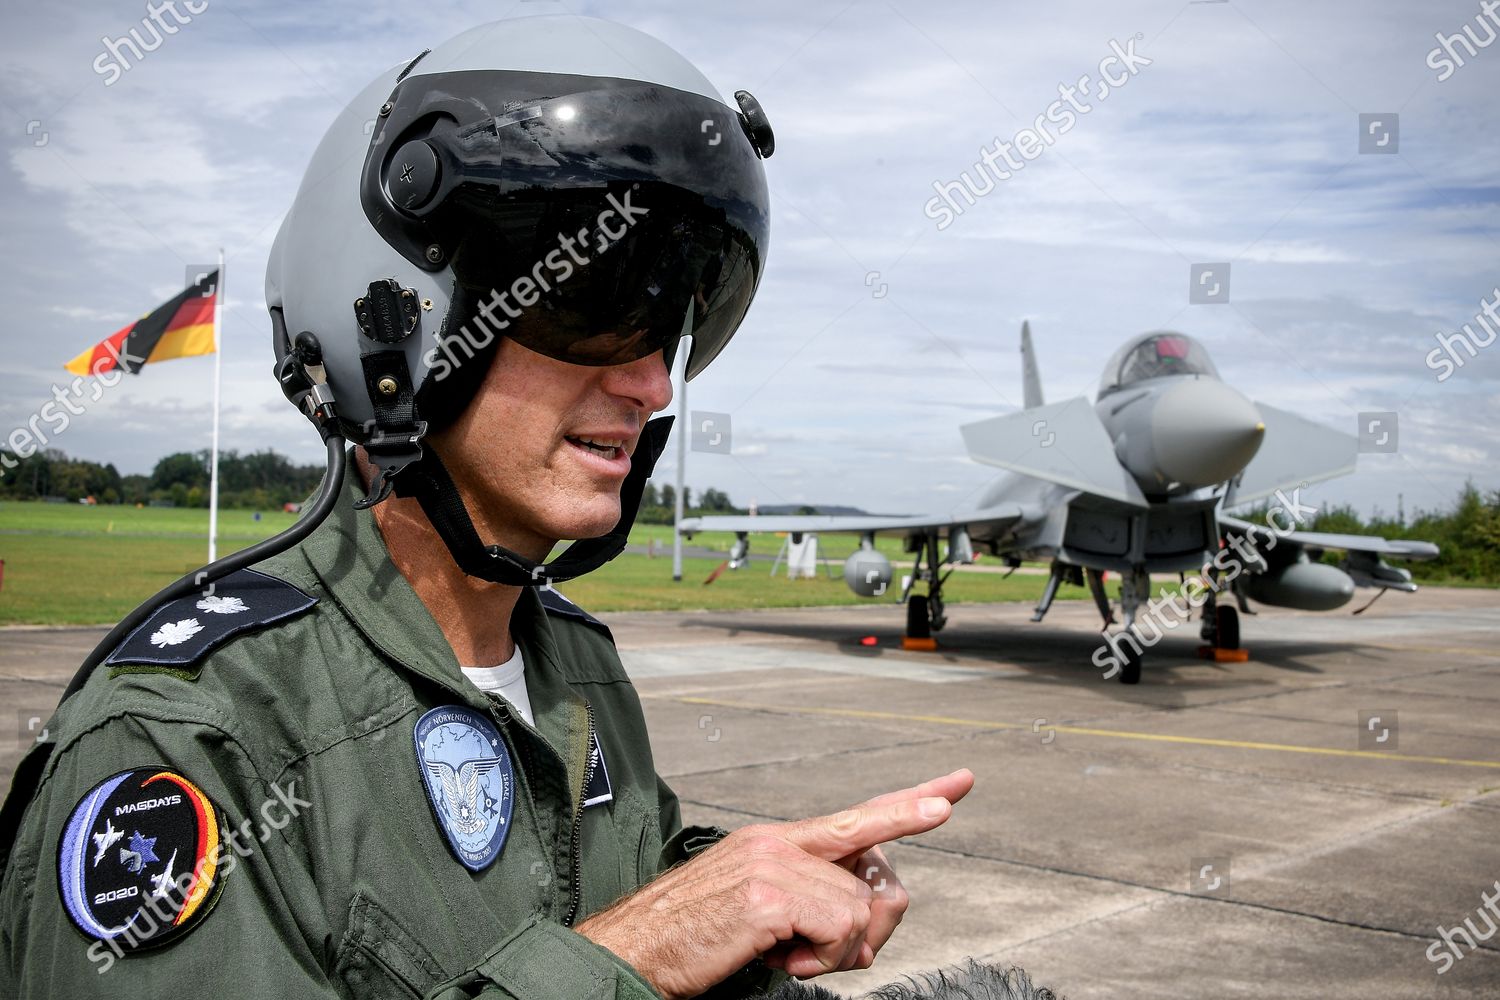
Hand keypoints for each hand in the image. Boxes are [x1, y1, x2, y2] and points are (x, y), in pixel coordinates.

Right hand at [575, 768, 972, 999]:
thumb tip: (866, 927)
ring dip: (835, 952)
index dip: (909, 804)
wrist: (631, 952)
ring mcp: (773, 862)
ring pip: (859, 907)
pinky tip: (785, 961)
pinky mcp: (768, 893)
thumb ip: (811, 905)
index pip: (856, 816)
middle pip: (874, 869)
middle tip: (842, 956)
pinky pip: (840, 929)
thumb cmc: (692, 941)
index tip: (954, 787)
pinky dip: (823, 960)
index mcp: (776, 842)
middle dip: (877, 922)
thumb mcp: (760, 915)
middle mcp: (779, 841)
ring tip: (789, 958)